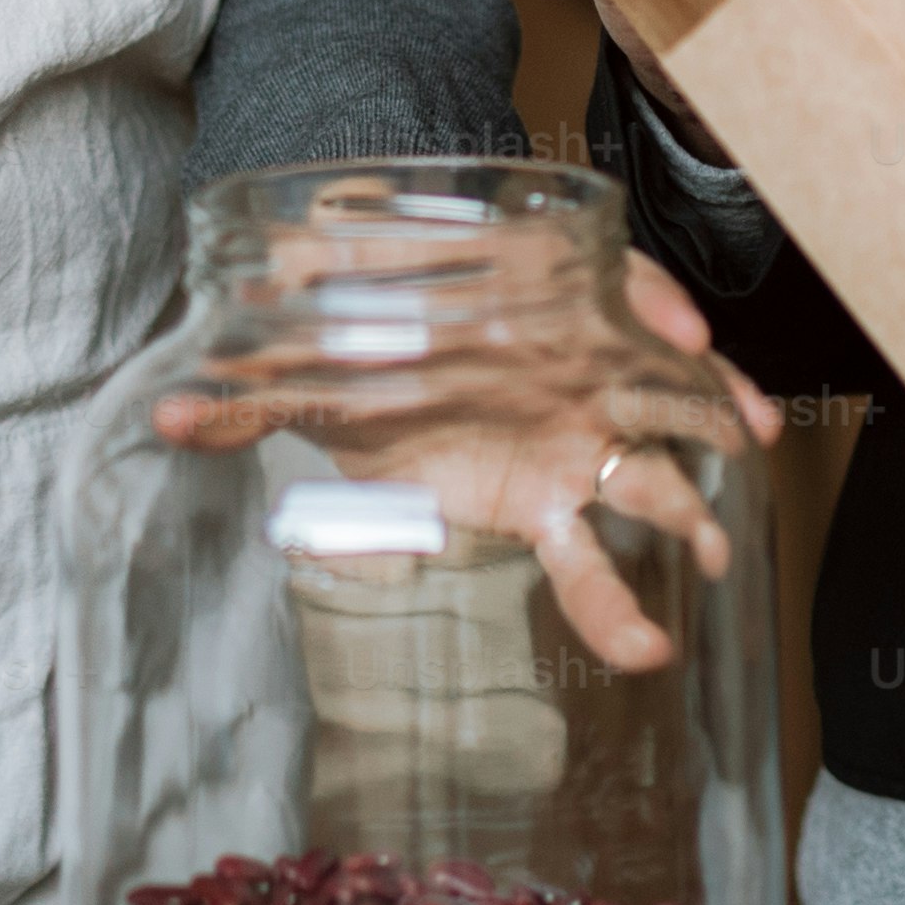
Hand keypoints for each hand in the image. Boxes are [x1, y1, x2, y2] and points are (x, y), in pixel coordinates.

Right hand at [150, 243, 781, 675]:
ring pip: (677, 416)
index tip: (652, 650)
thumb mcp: (309, 390)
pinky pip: (651, 308)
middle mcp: (576, 444)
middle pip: (651, 502)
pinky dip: (681, 329)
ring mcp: (600, 375)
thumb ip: (246, 408)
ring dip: (714, 434)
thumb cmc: (361, 345)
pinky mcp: (605, 303)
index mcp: (521, 490)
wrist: (379, 254)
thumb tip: (160, 417)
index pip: (582, 572)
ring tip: (745, 445)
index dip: (616, 613)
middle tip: (718, 554)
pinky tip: (708, 348)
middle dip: (692, 527)